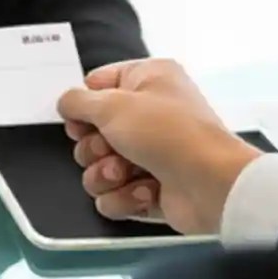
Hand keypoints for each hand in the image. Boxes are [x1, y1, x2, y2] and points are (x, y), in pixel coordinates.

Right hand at [57, 59, 262, 233]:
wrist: (211, 185)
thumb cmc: (169, 133)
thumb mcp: (113, 105)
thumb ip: (77, 101)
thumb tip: (65, 103)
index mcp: (146, 80)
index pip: (96, 86)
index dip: (83, 106)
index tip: (82, 120)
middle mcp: (148, 114)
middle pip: (90, 133)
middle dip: (94, 148)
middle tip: (111, 148)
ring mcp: (148, 155)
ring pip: (96, 168)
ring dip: (105, 174)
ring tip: (126, 173)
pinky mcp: (148, 190)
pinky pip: (112, 196)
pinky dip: (124, 197)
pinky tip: (146, 191)